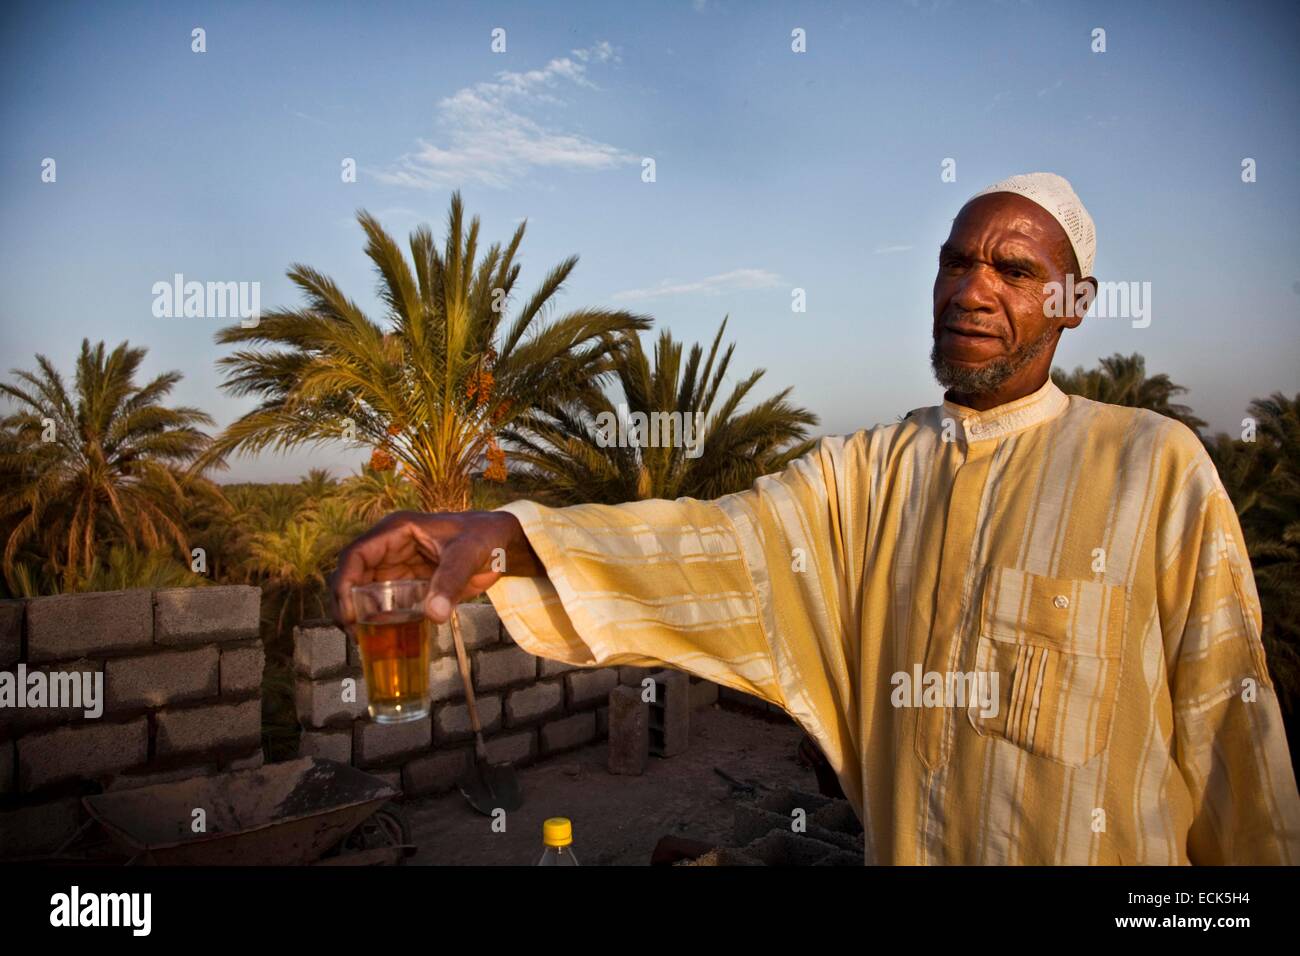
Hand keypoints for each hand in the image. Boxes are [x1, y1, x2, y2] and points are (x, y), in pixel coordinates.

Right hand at [328, 510, 541, 631]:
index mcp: (397, 530)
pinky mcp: (411, 584)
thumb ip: (451, 581)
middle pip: (354, 576)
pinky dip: (383, 621)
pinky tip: (385, 639)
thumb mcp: (468, 554)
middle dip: (347, 605)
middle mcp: (391, 548)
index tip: (348, 612)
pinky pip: (388, 604)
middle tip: (352, 634)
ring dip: (362, 615)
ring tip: (364, 641)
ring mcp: (399, 566)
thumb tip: (433, 614)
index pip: (356, 555)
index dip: (344, 582)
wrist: (502, 543)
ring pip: (366, 592)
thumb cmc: (484, 536)